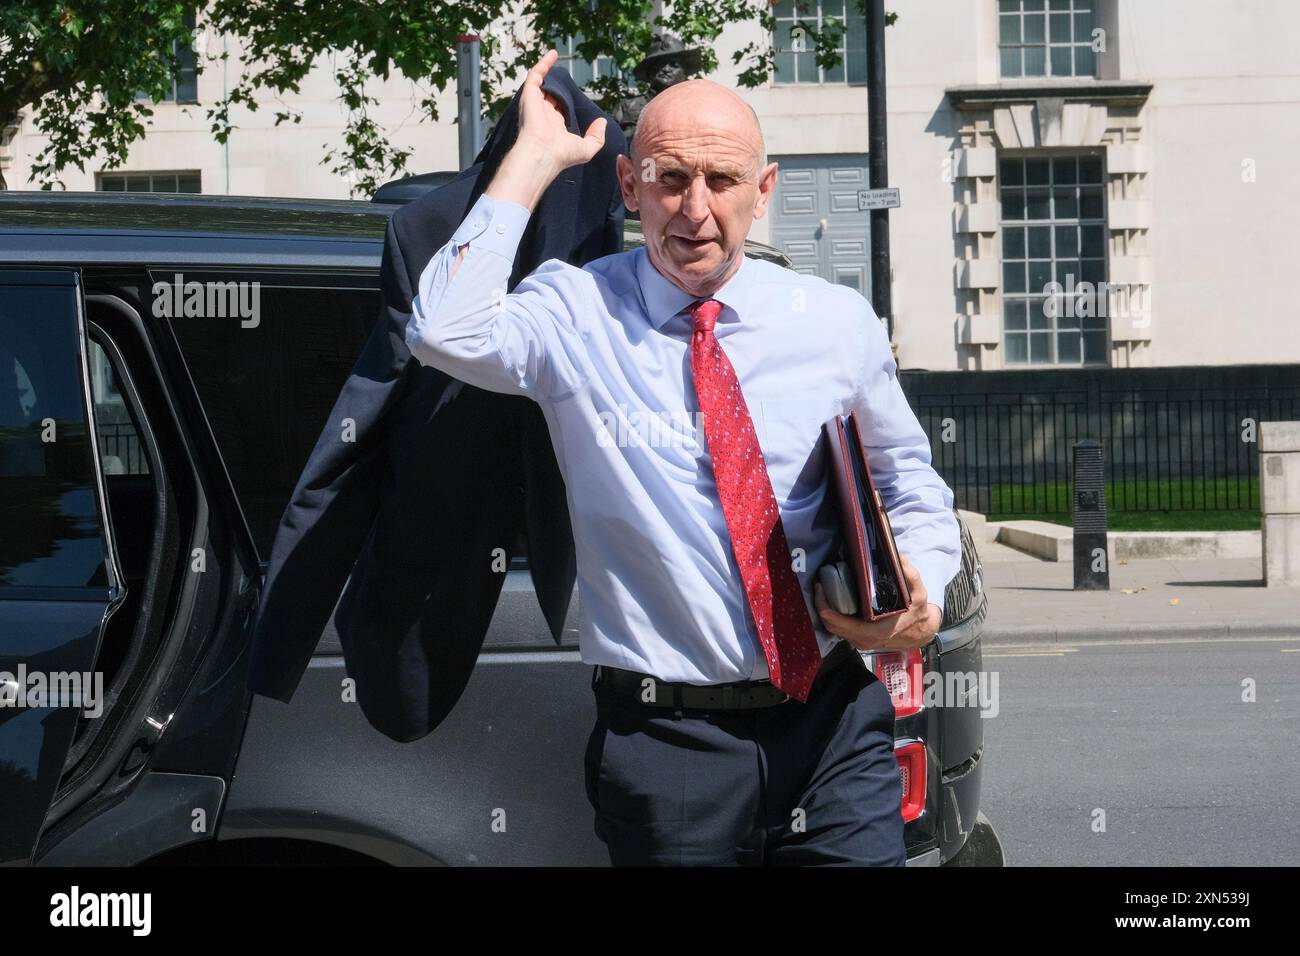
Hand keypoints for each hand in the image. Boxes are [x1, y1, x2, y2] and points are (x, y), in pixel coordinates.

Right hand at [485, 49, 607, 210]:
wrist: (543, 153)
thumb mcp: (586, 149)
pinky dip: (544, 64)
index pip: (558, 110)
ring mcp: (535, 103)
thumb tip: (602, 122)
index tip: (574, 96)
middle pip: (549, 95)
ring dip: (548, 71)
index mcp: (553, 126)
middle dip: (556, 86)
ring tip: (555, 57)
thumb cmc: (561, 154)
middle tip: (565, 76)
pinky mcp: (530, 94)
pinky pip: (535, 74)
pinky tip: (554, 54)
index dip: (565, 102)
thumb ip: (597, 137)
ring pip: (541, 83)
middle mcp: (543, 114)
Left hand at [813, 555, 941, 652]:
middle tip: (818, 586)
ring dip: (825, 611)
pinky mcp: (858, 639)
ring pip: (834, 630)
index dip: (826, 608)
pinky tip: (831, 600)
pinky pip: (839, 630)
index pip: (842, 624)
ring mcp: (860, 642)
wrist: (921, 631)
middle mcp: (865, 640)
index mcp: (876, 631)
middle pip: (832, 627)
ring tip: (822, 590)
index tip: (820, 590)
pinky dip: (832, 616)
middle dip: (821, 606)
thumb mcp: (919, 592)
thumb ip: (909, 575)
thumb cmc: (917, 612)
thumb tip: (897, 557)